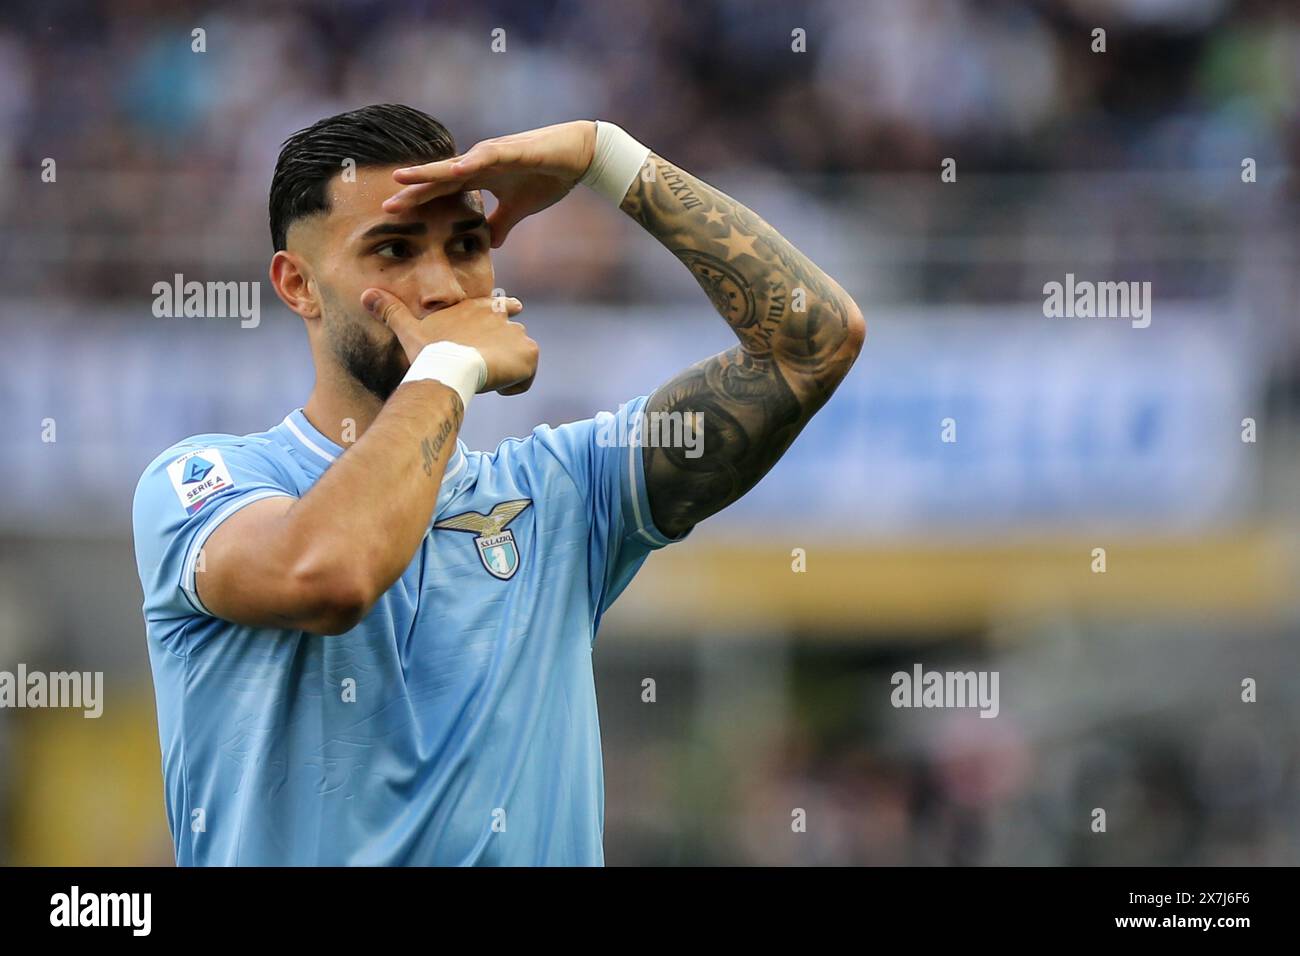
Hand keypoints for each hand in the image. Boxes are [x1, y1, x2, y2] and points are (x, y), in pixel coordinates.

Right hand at [362, 290, 538, 394]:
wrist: (449, 368)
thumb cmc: (429, 351)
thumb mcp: (409, 330)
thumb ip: (391, 312)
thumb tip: (365, 293)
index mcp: (478, 308)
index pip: (501, 305)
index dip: (506, 311)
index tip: (514, 311)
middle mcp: (502, 316)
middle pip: (515, 331)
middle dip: (508, 347)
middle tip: (495, 363)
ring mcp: (518, 334)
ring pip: (521, 353)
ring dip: (511, 367)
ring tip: (491, 381)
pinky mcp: (529, 354)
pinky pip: (528, 375)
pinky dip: (517, 385)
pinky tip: (498, 390)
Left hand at [382, 121, 596, 247]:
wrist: (578, 156)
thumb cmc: (548, 176)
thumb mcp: (519, 209)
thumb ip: (501, 223)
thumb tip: (488, 243)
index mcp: (480, 178)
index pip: (442, 192)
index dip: (418, 203)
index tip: (393, 217)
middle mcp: (479, 163)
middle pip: (439, 179)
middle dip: (413, 191)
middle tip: (386, 206)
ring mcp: (493, 154)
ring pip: (455, 164)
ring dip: (429, 172)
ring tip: (403, 178)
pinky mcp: (513, 150)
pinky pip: (487, 157)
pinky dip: (471, 163)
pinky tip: (455, 169)